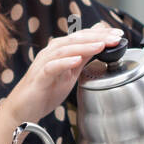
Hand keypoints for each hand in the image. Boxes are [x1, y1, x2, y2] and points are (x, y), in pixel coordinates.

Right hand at [2, 21, 122, 122]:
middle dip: (97, 37)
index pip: (83, 37)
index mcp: (60, 50)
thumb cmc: (46, 90)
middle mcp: (51, 52)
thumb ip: (83, 57)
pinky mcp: (39, 77)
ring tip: (101, 45)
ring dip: (84, 47)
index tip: (119, 34)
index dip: (101, 33)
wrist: (24, 109)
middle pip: (76, 39)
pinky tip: (77, 60)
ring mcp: (44, 63)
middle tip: (115, 37)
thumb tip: (99, 43)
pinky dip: (65, 62)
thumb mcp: (71, 73)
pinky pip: (52, 67)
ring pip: (65, 50)